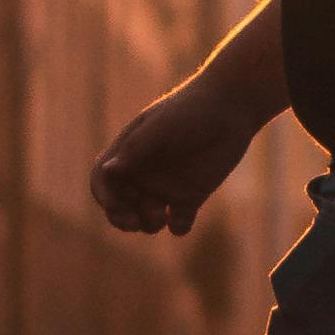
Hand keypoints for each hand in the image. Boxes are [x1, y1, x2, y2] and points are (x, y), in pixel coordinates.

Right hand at [91, 78, 255, 236]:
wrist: (230, 107)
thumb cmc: (191, 110)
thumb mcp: (162, 127)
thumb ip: (136, 149)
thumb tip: (108, 170)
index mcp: (129, 153)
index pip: (104, 180)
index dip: (103, 196)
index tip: (113, 205)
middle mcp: (144, 173)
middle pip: (121, 206)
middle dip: (121, 218)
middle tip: (133, 222)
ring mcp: (167, 186)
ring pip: (147, 218)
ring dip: (148, 223)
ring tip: (160, 216)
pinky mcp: (192, 196)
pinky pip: (178, 222)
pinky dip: (178, 227)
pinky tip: (181, 221)